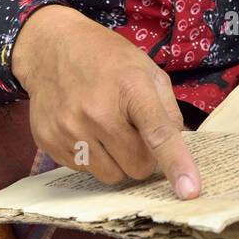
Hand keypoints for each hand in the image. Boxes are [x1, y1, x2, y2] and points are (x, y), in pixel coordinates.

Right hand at [11, 4, 200, 199]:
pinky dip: (92, 158)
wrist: (51, 47)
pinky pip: (84, 171)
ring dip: (117, 162)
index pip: (158, 134)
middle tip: (134, 134)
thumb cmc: (106, 58)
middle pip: (137, 167)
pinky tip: (86, 131)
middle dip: (143, 157)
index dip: (176, 164)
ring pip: (111, 176)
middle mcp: (97, 112)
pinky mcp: (49, 142)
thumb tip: (181, 148)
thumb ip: (167, 110)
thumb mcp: (146, 70)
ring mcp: (69, 129)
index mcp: (130, 88)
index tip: (190, 191)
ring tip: (109, 131)